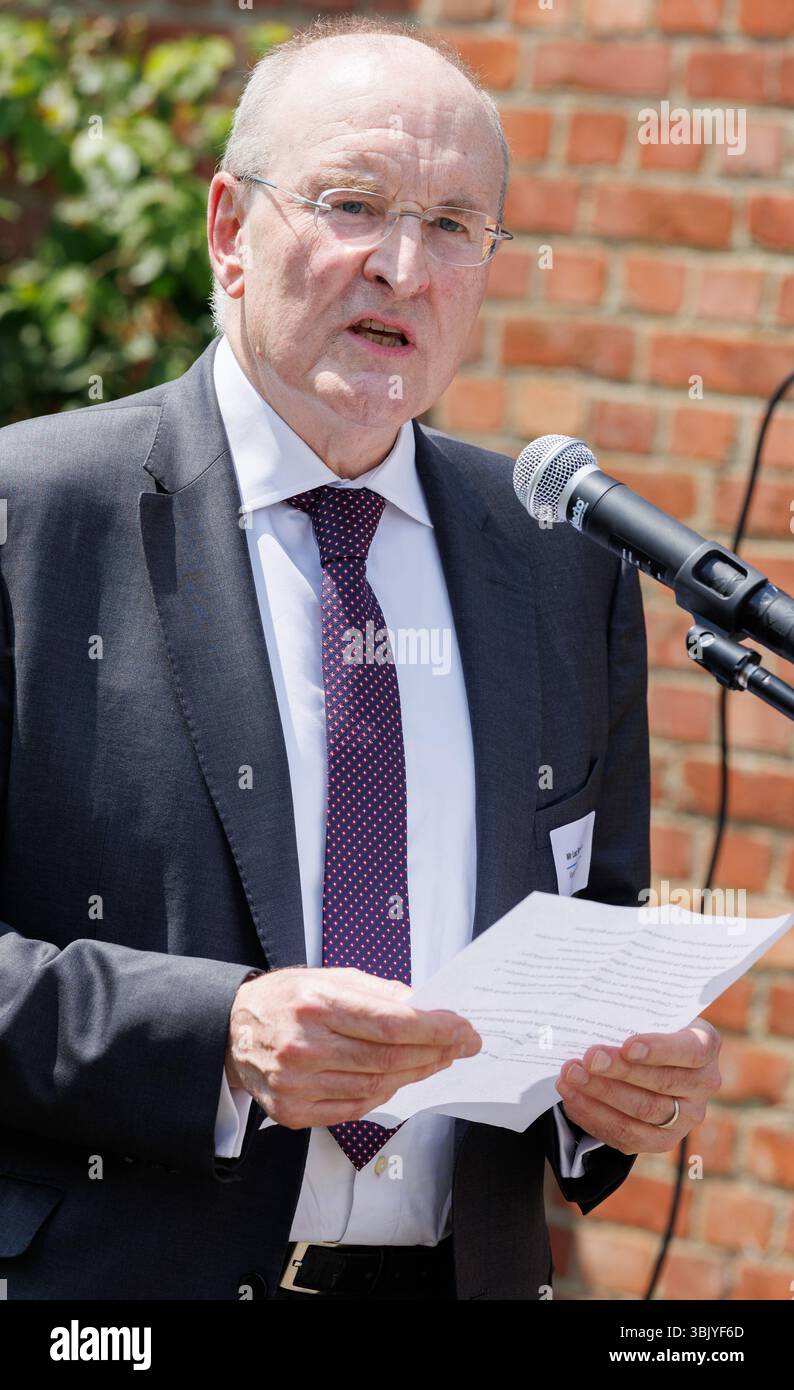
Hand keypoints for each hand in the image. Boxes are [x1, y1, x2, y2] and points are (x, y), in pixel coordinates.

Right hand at [224, 966, 481, 1128]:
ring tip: (437, 1059)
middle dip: (435, 1052)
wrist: (231, 1031)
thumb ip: (379, 992)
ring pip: (376, 1086)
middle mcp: (304, 1046)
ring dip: (416, 1074)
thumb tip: (426, 1006)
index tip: (463, 1028)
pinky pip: (354, 1107)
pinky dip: (384, 1094)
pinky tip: (400, 1078)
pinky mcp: (293, 1110)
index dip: (434, 1029)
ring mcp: (296, 1084)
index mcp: (315, 1004)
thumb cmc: (285, 999)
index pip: (389, 1023)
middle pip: (388, 1058)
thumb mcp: (328, 977)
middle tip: (462, 1045)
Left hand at [554, 1017, 721, 1154]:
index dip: (660, 1050)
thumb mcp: (650, 1014)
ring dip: (601, 1094)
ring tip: (571, 1076)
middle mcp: (702, 1085)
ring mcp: (685, 1117)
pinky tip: (573, 1098)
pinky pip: (626, 1134)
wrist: (651, 1059)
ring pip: (642, 1111)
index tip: (628, 1046)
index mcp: (705, 1045)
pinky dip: (594, 1115)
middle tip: (588, 1059)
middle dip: (619, 1071)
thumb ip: (633, 1016)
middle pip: (662, 1083)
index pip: (691, 1051)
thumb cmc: (647, 1027)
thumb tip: (597, 1017)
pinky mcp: (661, 1140)